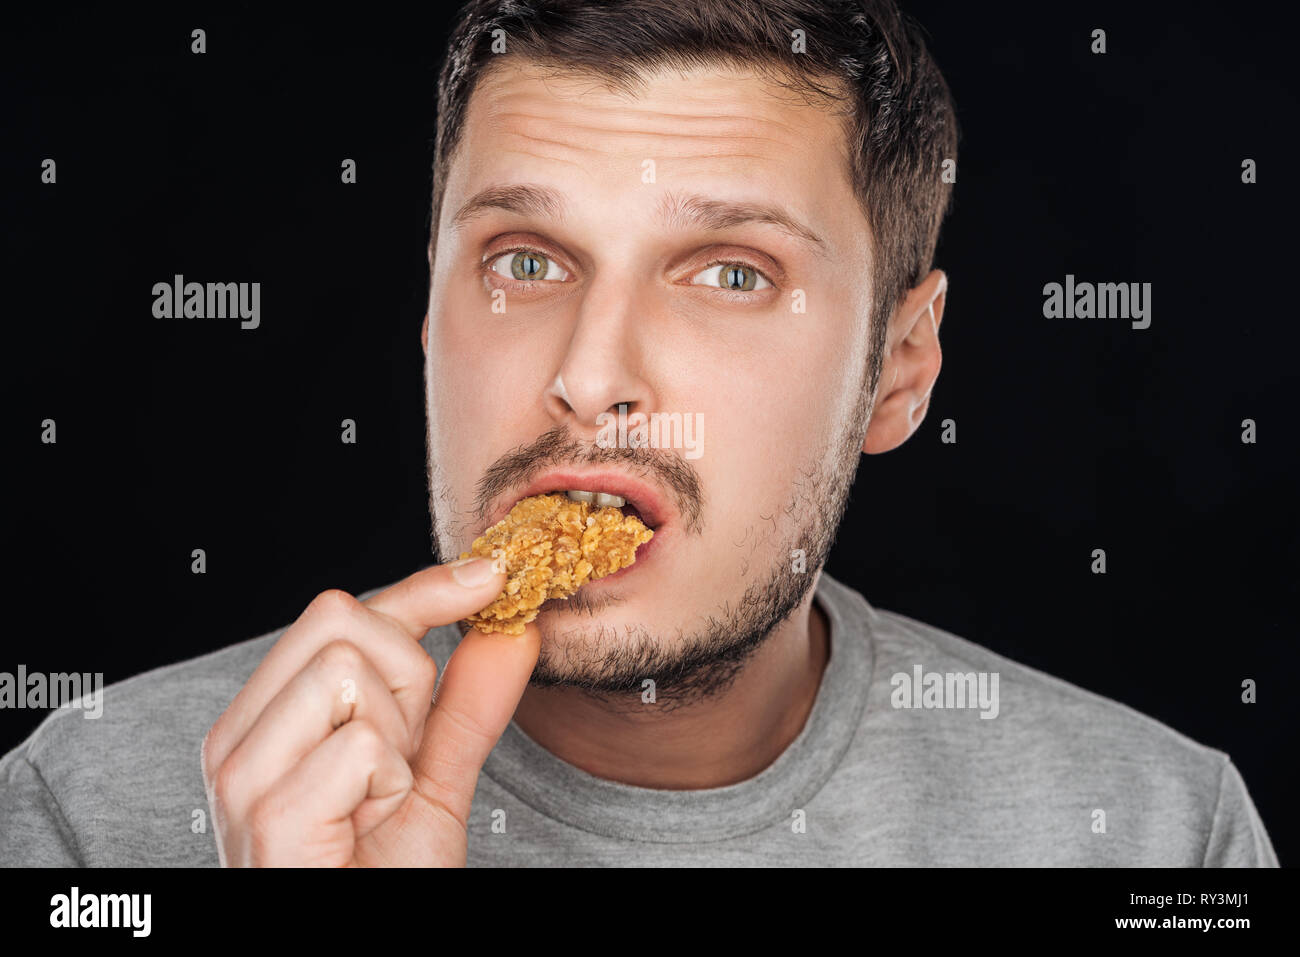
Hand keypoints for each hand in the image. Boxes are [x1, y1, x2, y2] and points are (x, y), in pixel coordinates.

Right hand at [200, 559, 538, 865]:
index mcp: (264, 721)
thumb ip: (465, 704)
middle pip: (342, 620)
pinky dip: (388, 784)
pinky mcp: (268, 820)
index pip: (339, 613)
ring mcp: (244, 780)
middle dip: (405, 676)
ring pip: (348, 671)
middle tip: (400, 755)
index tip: (489, 577)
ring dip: (395, 736)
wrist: (361, 951)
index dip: (422, 588)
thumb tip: (511, 625)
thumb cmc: (379, 880)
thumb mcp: (430, 780)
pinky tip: (366, 827)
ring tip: (377, 798)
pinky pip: (360, 746)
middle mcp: (237, 740)